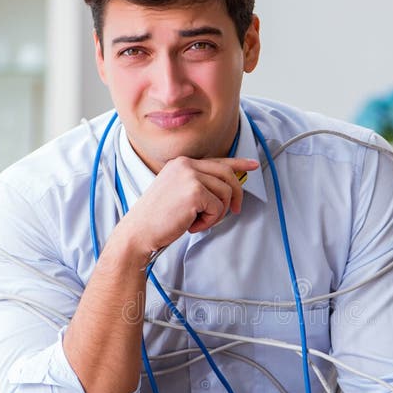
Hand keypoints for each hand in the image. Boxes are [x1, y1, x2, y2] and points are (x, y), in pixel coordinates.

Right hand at [117, 156, 258, 255]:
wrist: (139, 232)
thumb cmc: (158, 219)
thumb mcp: (179, 194)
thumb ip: (199, 186)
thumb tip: (226, 189)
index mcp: (182, 163)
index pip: (217, 161)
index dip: (239, 164)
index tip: (253, 166)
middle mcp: (186, 165)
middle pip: (227, 175)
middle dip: (236, 195)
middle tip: (235, 210)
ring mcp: (190, 176)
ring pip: (225, 193)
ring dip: (216, 213)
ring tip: (198, 221)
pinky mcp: (195, 192)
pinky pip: (217, 207)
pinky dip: (209, 221)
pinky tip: (191, 225)